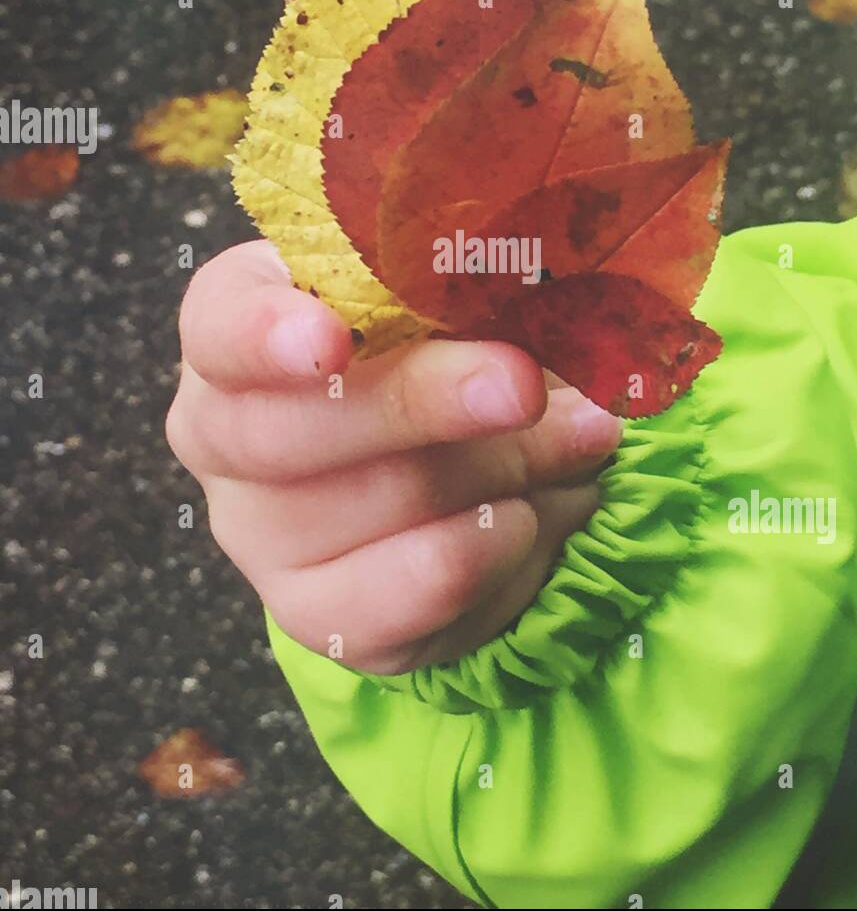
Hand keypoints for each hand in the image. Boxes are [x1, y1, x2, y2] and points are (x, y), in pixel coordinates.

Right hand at [167, 241, 620, 673]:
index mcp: (234, 328)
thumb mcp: (445, 296)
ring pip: (383, 506)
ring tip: (583, 435)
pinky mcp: (328, 619)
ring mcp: (262, 539)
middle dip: (421, 404)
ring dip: (506, 465)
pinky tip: (541, 507)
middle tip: (522, 387)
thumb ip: (464, 292)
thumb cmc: (436, 345)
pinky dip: (506, 542)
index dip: (265, 335)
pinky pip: (426, 588)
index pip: (219, 327)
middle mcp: (221, 437)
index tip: (326, 340)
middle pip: (291, 433)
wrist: (449, 462)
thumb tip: (539, 313)